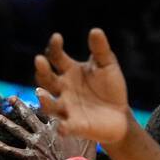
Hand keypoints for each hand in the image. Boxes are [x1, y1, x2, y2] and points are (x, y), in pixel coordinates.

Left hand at [0, 95, 95, 159]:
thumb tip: (89, 118)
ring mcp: (34, 144)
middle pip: (28, 115)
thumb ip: (84, 126)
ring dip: (6, 123)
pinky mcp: (28, 157)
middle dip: (19, 106)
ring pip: (17, 131)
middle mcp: (43, 131)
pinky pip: (12, 151)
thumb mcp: (88, 137)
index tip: (36, 91)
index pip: (48, 108)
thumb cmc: (82, 157)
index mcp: (57, 125)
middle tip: (10, 98)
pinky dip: (3, 147)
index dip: (42, 99)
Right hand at [33, 29, 131, 144]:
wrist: (120, 115)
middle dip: (42, 70)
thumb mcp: (108, 66)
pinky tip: (62, 128)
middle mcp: (63, 89)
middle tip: (40, 60)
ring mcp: (67, 108)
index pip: (56, 57)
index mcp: (69, 72)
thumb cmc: (110, 88)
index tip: (57, 38)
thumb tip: (95, 31)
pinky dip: (63, 128)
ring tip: (41, 93)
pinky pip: (66, 127)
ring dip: (44, 100)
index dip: (54, 48)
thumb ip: (101, 50)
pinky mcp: (75, 126)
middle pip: (46, 79)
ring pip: (49, 105)